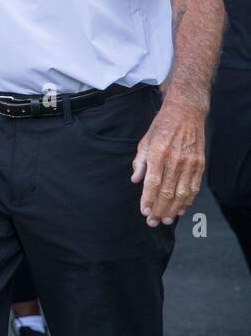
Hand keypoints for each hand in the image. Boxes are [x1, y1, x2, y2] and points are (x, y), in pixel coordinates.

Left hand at [131, 100, 205, 225]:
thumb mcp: (144, 141)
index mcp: (158, 154)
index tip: (144, 212)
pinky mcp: (200, 164)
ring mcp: (190, 163)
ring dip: (174, 209)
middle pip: (167, 192)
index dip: (148, 200)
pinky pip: (194, 187)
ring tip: (166, 220)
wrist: (186, 113)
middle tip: (153, 222)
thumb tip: (136, 181)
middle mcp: (175, 160)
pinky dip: (188, 200)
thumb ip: (140, 162)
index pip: (152, 183)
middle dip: (159, 209)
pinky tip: (181, 209)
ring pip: (182, 193)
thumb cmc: (161, 127)